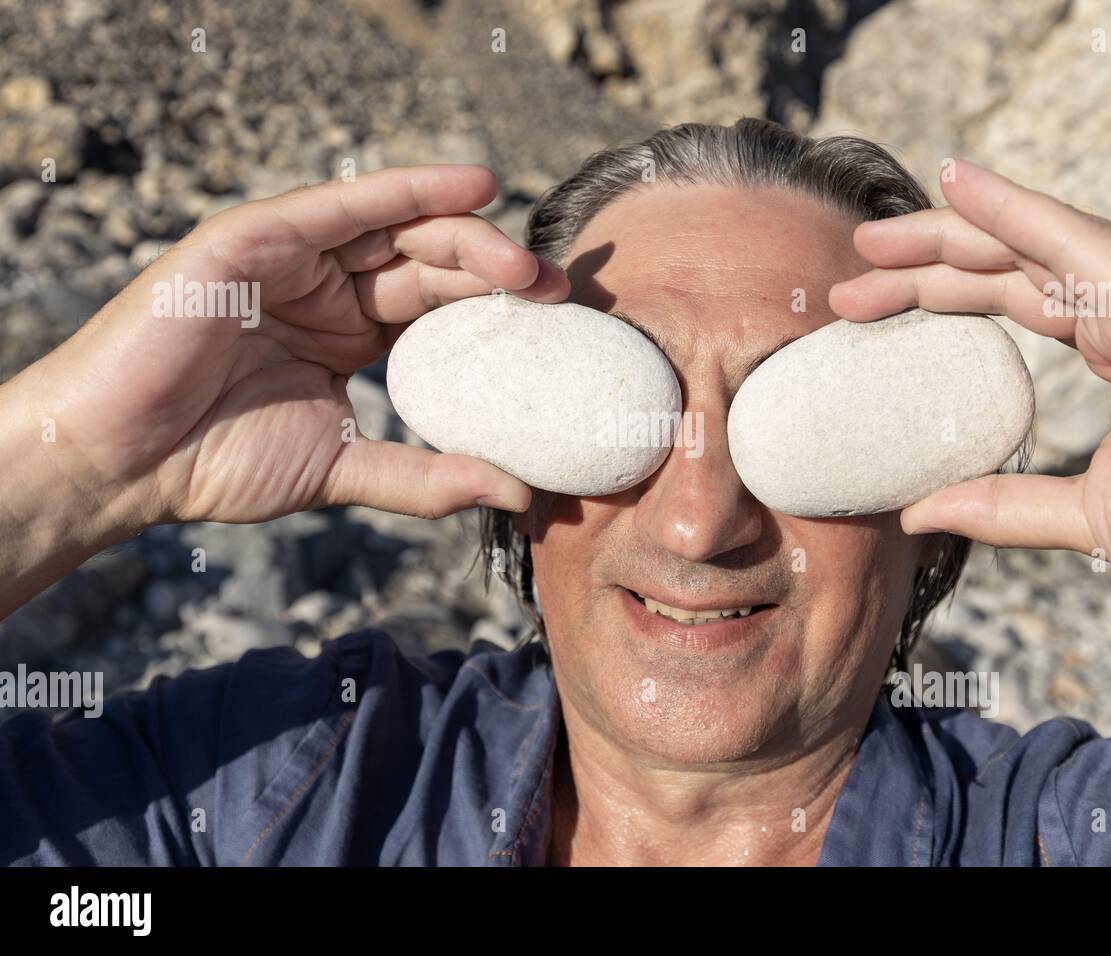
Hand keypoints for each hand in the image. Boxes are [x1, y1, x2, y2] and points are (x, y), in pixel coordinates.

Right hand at [17, 165, 566, 525]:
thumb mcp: (345, 468)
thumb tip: (519, 492)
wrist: (124, 462)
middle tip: (558, 290)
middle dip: (497, 271)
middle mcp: (328, 288)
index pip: (437, 305)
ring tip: (525, 259)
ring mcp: (293, 259)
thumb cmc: (218, 462)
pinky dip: (408, 188)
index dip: (496, 308)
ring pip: (397, 227)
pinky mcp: (257, 236)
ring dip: (468, 233)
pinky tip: (472, 186)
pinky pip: (344, 204)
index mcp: (349, 333)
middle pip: (428, 262)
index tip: (559, 324)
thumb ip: (428, 477)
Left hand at [828, 159, 1110, 627]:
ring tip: (873, 237)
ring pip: (1037, 243)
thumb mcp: (1089, 517)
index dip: (941, 296)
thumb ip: (1007, 507)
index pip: (1019, 300)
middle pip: (1017, 265)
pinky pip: (1079, 244)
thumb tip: (920, 511)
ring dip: (951, 232)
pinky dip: (1014, 212)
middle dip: (930, 264)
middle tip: (850, 277)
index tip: (865, 311)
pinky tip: (957, 186)